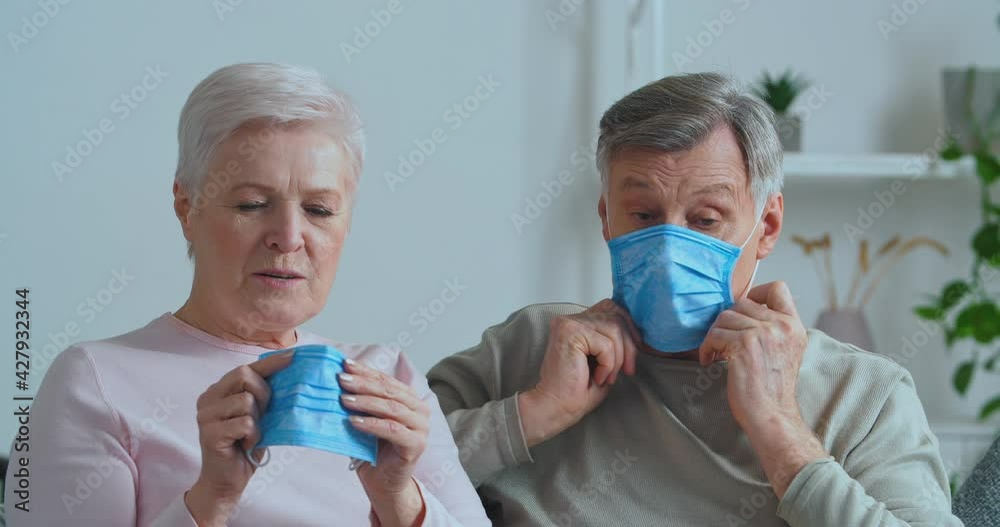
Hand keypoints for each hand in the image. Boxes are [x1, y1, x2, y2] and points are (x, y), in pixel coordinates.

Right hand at [185, 350, 294, 525]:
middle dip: (263, 392)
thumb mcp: (257, 415)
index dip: (270, 363)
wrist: (227, 480)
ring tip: (250, 434)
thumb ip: (262, 396)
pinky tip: (246, 445)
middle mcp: (208, 399)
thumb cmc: (244, 445)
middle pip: (244, 376)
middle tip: (263, 414)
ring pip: (246, 401)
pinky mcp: (210, 433)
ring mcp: (205, 416)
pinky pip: (245, 423)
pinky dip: (253, 435)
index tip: (293, 357)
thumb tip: (289, 373)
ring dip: (257, 420)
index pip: (245, 368)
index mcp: (218, 391)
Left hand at [339, 359, 429, 526]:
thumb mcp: (366, 420)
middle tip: (342, 379)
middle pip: (390, 391)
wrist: (383, 483)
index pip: (387, 380)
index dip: (366, 371)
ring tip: (344, 399)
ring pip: (392, 408)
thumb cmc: (373, 450)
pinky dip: (372, 423)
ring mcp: (421, 428)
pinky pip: (392, 429)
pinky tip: (353, 421)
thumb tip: (338, 380)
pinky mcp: (416, 445)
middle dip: (364, 383)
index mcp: (410, 399)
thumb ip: (360, 402)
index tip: (345, 364)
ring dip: (366, 402)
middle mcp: (420, 410)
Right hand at [519, 299, 640, 447]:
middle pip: (616, 317)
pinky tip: (597, 377)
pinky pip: (605, 344)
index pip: (611, 307)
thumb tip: (638, 334)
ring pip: (614, 329)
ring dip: (618, 358)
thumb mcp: (605, 360)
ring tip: (608, 376)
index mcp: (577, 322)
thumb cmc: (578, 390)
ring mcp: (568, 323)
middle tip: (627, 370)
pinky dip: (608, 364)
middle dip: (629, 346)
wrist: (557, 407)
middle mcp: (570, 319)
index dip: (628, 326)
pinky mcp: (570, 333)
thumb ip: (614, 340)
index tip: (635, 350)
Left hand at [698, 281, 826, 496]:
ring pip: (724, 317)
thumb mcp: (784, 351)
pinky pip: (715, 334)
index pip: (778, 288)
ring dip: (715, 336)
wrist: (770, 415)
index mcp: (794, 326)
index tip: (743, 308)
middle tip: (723, 343)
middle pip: (741, 303)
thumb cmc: (771, 389)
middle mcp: (781, 326)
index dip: (756, 291)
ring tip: (717, 354)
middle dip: (727, 322)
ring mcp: (764, 333)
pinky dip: (707, 348)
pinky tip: (711, 362)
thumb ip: (773, 328)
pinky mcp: (744, 344)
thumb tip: (743, 310)